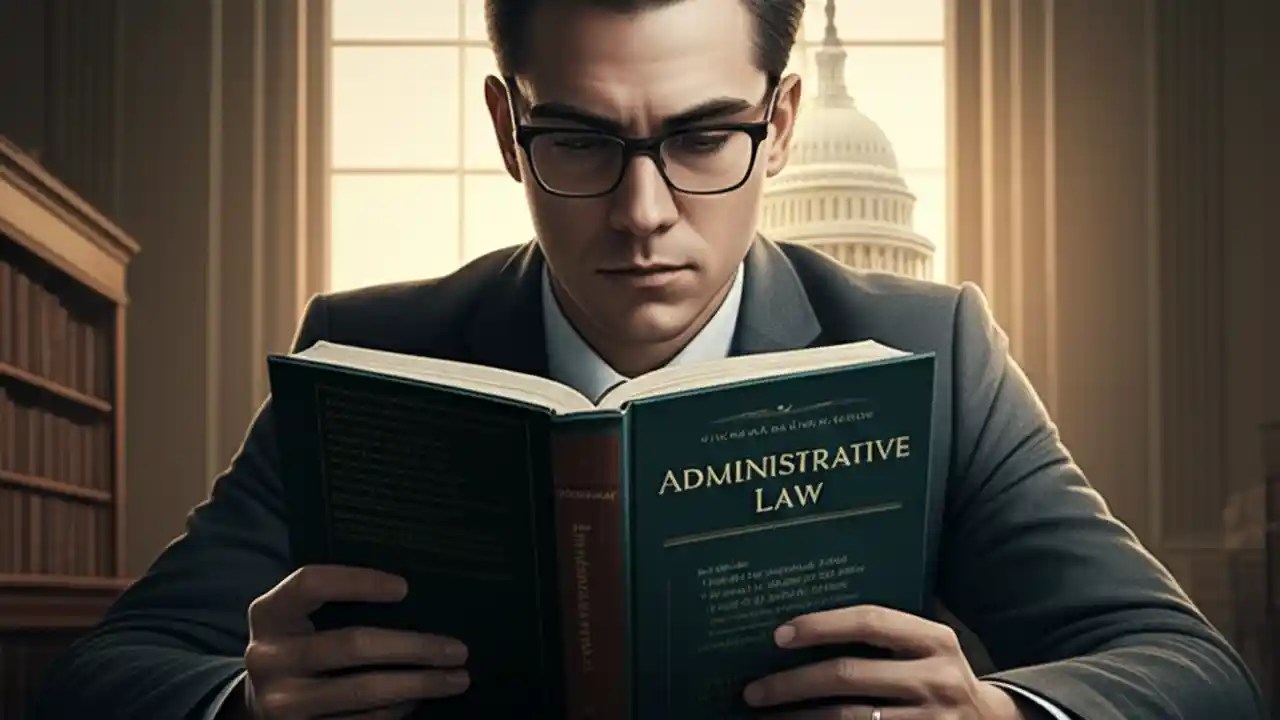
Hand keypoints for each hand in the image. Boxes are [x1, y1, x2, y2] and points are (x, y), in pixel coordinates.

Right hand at [239, 564, 469, 718]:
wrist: (259, 702)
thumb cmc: (298, 645)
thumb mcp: (299, 617)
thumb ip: (335, 604)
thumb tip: (414, 601)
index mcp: (269, 614)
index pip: (312, 584)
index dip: (358, 581)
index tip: (404, 588)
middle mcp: (268, 658)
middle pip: (352, 645)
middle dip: (414, 647)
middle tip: (457, 650)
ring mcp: (281, 703)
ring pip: (364, 691)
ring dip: (419, 685)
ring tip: (456, 678)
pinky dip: (396, 710)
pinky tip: (419, 699)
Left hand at [741, 605, 1025, 719]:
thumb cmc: (939, 676)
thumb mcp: (928, 647)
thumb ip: (886, 631)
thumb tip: (810, 614)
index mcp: (934, 640)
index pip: (869, 622)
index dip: (820, 625)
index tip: (778, 636)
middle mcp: (935, 679)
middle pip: (847, 676)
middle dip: (791, 684)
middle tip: (753, 690)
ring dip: (797, 719)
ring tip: (764, 716)